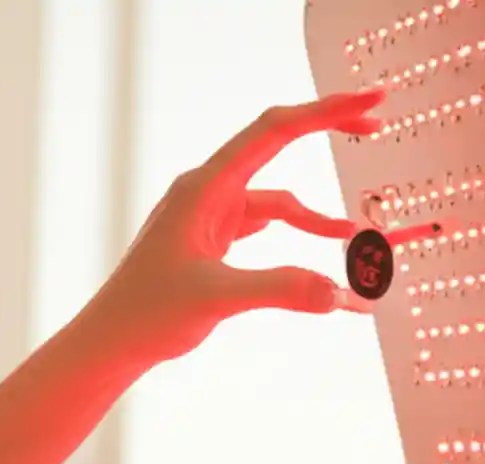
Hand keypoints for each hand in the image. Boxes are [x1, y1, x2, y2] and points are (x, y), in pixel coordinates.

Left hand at [76, 90, 385, 368]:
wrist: (111, 339)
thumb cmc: (147, 313)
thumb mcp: (216, 298)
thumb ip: (278, 290)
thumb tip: (338, 293)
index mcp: (204, 187)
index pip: (273, 131)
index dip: (325, 112)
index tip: (370, 102)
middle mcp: (205, 191)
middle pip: (274, 145)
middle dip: (324, 132)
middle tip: (373, 125)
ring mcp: (206, 214)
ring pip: (273, 199)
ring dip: (313, 215)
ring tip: (353, 236)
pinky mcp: (208, 239)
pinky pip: (260, 223)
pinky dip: (292, 232)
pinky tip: (314, 240)